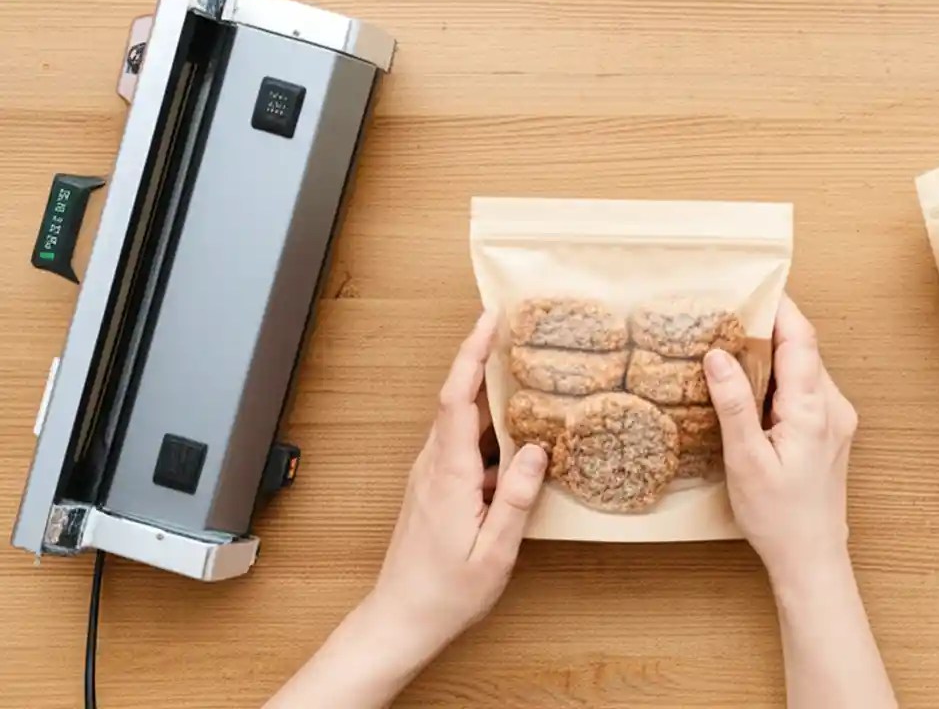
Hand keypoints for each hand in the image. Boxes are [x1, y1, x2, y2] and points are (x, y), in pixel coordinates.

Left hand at [364, 310, 548, 663]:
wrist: (399, 620)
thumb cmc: (446, 594)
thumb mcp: (494, 553)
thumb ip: (518, 499)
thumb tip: (538, 451)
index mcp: (448, 475)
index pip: (457, 397)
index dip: (472, 353)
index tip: (489, 320)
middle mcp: (432, 466)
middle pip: (456, 398)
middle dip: (481, 359)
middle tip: (516, 332)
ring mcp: (428, 476)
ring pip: (458, 421)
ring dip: (486, 395)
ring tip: (524, 376)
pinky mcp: (432, 488)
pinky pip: (459, 444)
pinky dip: (485, 429)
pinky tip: (514, 437)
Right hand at [702, 295, 857, 584]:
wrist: (811, 557)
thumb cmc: (778, 516)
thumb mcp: (746, 460)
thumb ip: (733, 404)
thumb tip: (718, 355)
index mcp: (814, 409)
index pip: (801, 339)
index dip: (780, 307)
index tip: (753, 286)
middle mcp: (833, 407)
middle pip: (804, 349)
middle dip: (771, 326)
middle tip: (730, 312)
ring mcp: (835, 419)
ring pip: (805, 369)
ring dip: (774, 353)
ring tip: (734, 344)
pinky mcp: (830, 431)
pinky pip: (806, 389)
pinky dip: (780, 378)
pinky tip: (752, 386)